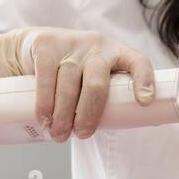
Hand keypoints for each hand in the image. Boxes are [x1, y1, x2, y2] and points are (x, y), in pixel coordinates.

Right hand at [0, 27, 154, 140]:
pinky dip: (44, 103)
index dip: (144, 81)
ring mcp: (71, 43)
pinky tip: (44, 118)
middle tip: (82, 134)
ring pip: (69, 83)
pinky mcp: (46, 44)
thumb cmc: (74, 71)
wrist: (34, 43)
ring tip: (59, 134)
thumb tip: (126, 124)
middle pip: (97, 82)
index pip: (138, 62)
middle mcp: (97, 45)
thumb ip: (108, 94)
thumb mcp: (95, 75)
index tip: (145, 103)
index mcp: (118, 53)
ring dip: (63, 115)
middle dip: (89, 113)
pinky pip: (46, 78)